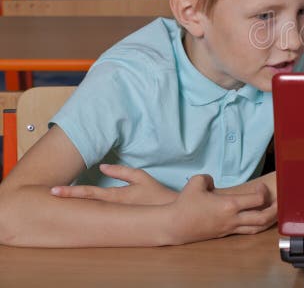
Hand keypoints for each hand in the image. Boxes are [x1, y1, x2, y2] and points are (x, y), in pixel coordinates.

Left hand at [50, 164, 177, 205]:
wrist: (169, 215)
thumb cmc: (157, 194)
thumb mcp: (141, 178)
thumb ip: (121, 171)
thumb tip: (102, 167)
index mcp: (116, 197)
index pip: (88, 193)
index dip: (71, 191)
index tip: (54, 191)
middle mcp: (110, 208)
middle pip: (83, 204)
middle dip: (67, 199)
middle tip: (49, 195)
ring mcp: (112, 216)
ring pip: (89, 211)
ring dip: (74, 206)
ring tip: (59, 201)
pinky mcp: (116, 221)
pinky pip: (97, 216)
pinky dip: (86, 213)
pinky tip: (78, 212)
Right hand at [166, 174, 277, 244]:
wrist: (175, 226)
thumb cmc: (185, 204)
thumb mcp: (196, 182)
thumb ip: (209, 177)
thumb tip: (214, 181)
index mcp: (229, 205)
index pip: (257, 200)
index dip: (263, 192)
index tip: (260, 186)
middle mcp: (233, 219)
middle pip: (263, 218)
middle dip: (275, 210)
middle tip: (279, 202)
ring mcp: (230, 228)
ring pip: (257, 228)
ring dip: (269, 220)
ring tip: (274, 212)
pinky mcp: (226, 234)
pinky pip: (247, 232)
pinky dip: (257, 226)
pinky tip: (259, 219)